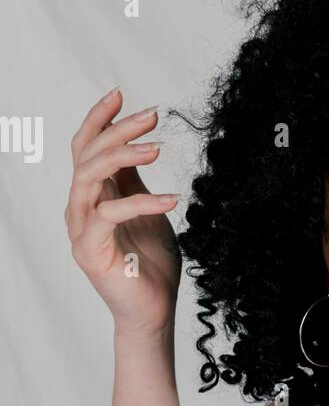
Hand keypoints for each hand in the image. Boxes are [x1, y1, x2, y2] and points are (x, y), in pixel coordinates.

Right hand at [65, 89, 180, 336]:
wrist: (152, 311)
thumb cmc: (151, 262)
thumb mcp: (146, 209)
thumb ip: (133, 181)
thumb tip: (137, 144)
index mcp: (92, 196)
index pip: (85, 147)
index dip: (99, 119)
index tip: (121, 94)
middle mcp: (80, 209)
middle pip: (86, 155)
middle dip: (118, 129)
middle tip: (152, 115)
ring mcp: (81, 230)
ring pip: (88, 177)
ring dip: (121, 155)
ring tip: (157, 147)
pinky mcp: (90, 251)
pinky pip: (108, 215)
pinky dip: (141, 202)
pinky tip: (171, 199)